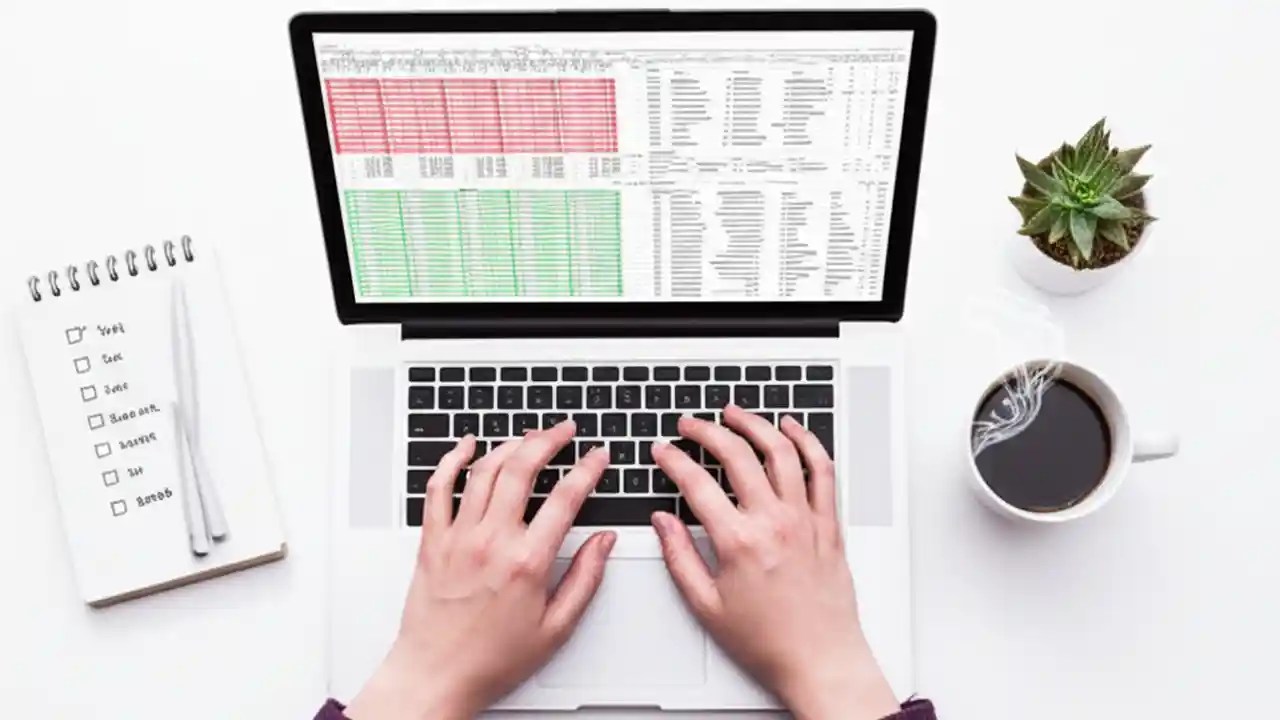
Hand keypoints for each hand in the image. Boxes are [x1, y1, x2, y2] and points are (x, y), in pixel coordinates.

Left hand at [346, 421, 614, 719]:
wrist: (436, 676)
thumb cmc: (491, 660)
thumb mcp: (556, 628)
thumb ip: (585, 579)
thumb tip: (604, 544)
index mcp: (527, 563)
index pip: (566, 498)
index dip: (588, 469)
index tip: (597, 456)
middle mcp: (491, 542)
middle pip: (522, 468)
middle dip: (549, 439)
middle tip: (564, 430)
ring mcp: (458, 537)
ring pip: (484, 470)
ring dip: (510, 445)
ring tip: (528, 436)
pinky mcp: (432, 541)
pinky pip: (438, 488)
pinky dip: (452, 460)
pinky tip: (466, 446)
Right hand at [651, 405, 898, 719]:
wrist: (820, 660)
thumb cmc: (768, 640)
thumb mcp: (706, 605)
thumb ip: (680, 557)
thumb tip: (662, 522)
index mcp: (739, 542)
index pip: (696, 484)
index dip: (673, 461)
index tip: (663, 452)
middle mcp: (774, 523)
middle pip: (737, 455)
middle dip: (707, 431)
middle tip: (691, 424)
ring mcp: (805, 519)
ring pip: (781, 452)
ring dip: (755, 424)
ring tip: (735, 413)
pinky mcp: (829, 524)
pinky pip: (822, 470)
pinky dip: (807, 442)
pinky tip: (792, 428)